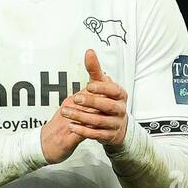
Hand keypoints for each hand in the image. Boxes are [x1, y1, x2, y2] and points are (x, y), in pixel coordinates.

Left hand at [41, 49, 127, 163]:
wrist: (116, 126)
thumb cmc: (107, 100)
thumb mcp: (102, 85)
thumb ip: (95, 69)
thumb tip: (89, 52)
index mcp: (120, 95)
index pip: (114, 91)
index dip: (102, 88)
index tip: (88, 86)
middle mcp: (120, 110)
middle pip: (107, 106)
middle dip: (91, 102)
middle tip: (75, 98)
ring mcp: (115, 124)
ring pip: (99, 121)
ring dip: (81, 117)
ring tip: (66, 112)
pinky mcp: (109, 136)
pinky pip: (96, 135)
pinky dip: (83, 130)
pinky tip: (72, 126)